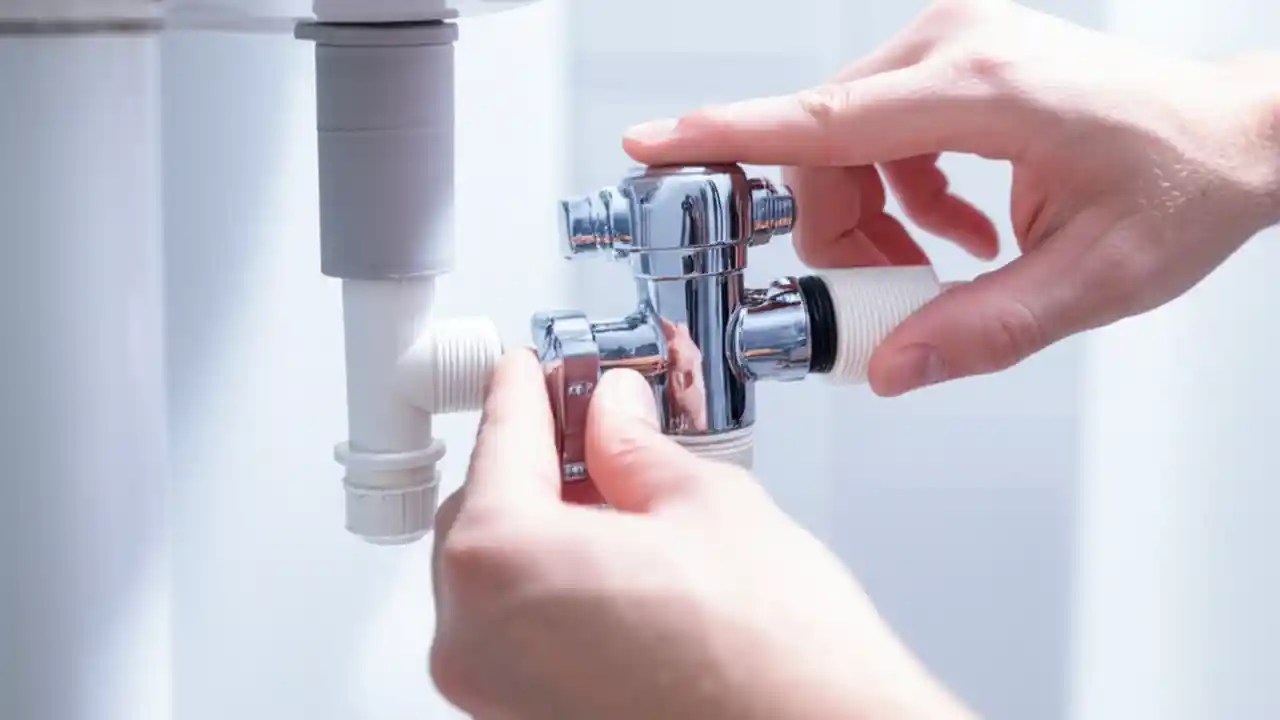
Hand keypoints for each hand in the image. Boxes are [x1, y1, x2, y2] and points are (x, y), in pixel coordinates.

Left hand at [430, 351, 971, 719]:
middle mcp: (475, 641)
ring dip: (543, 528)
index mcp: (501, 564)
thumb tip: (613, 415)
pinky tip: (614, 563)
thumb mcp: (707, 507)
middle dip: (534, 462)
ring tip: (614, 494)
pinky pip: (517, 633)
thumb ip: (636, 449)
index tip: (528, 370)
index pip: (499, 443)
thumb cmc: (778, 664)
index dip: (521, 392)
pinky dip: (551, 588)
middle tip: (586, 423)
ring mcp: (497, 696)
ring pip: (496, 579)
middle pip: (484, 516)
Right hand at [624, 0, 1279, 395]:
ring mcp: (950, 47)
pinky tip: (953, 225)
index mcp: (984, 87)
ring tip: (939, 259)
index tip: (651, 146)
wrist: (1231, 135)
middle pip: (825, 149)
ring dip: (868, 216)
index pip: (826, 118)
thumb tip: (886, 366)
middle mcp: (955, 48)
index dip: (727, 137)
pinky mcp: (951, 61)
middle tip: (883, 296)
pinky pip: (876, 132)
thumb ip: (980, 329)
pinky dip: (895, 191)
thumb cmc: (1181, 184)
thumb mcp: (1091, 281)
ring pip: (842, 143)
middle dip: (835, 235)